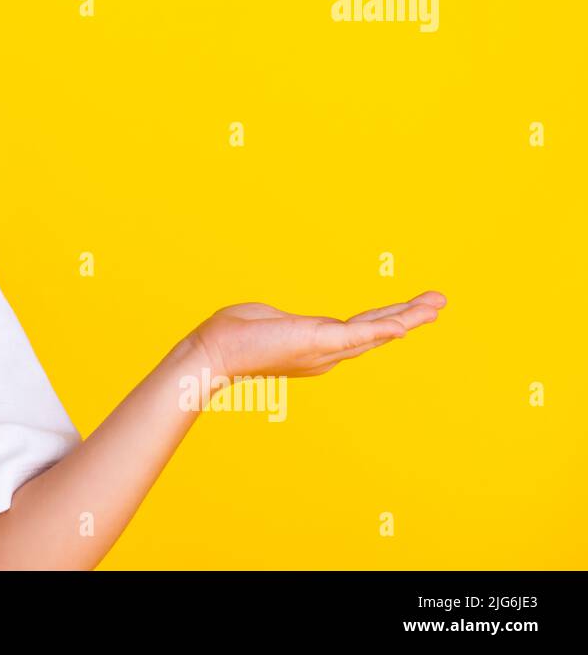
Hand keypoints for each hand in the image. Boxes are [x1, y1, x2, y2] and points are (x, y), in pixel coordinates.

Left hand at [188, 291, 446, 379]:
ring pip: (376, 332)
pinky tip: (407, 323)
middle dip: (410, 316)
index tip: (411, 310)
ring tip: (437, 305)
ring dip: (409, 318)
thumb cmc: (232, 335)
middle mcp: (326, 353)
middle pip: (377, 331)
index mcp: (317, 344)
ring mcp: (324, 350)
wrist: (213, 352)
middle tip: (440, 302)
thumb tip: (280, 318)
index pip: (360, 329)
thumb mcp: (267, 320)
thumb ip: (285, 320)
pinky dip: (383, 328)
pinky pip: (358, 335)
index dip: (387, 319)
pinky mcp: (318, 342)